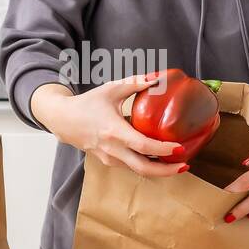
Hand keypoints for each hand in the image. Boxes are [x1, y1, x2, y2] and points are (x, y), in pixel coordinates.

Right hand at [30, 74, 184, 177]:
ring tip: (177, 163)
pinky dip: (147, 166)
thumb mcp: (111, 89)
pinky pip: (132, 167)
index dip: (163, 149)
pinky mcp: (109, 161)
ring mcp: (110, 158)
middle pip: (143, 168)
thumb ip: (135, 83)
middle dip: (166, 171)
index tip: (179, 148)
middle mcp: (112, 149)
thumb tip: (158, 77)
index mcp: (114, 131)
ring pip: (138, 171)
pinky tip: (160, 160)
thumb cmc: (87, 104)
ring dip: (159, 170)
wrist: (63, 120)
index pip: (143, 146)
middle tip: (185, 164)